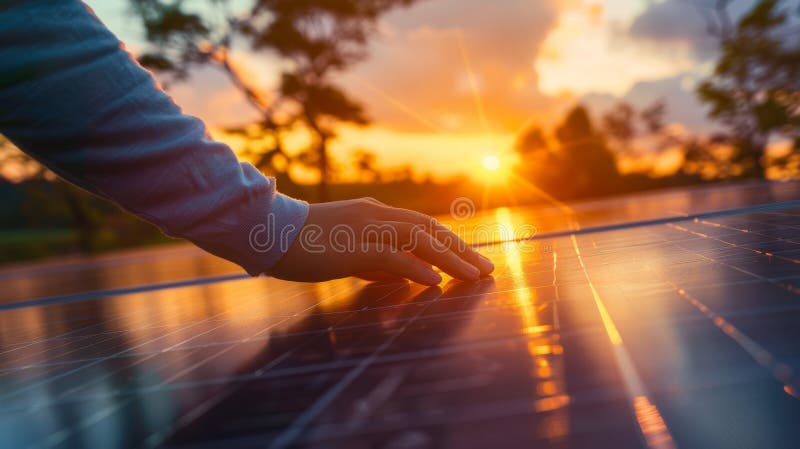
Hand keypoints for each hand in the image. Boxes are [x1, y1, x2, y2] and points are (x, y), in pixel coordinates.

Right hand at [269, 197, 493, 284]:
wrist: (268, 231)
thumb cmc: (303, 243)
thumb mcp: (346, 250)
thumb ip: (377, 261)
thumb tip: (407, 275)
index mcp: (375, 214)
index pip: (422, 226)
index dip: (450, 242)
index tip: (471, 258)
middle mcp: (376, 215)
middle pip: (430, 229)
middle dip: (461, 250)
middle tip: (486, 268)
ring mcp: (365, 228)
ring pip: (419, 240)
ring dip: (450, 258)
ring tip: (474, 275)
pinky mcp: (352, 245)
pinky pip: (392, 255)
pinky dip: (416, 267)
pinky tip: (435, 280)